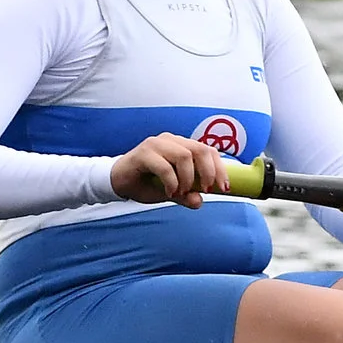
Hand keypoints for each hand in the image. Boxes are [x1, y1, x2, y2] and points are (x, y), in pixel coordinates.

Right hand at [109, 132, 230, 208]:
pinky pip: (164, 166)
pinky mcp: (143, 152)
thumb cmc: (146, 183)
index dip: (219, 168)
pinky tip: (169, 192)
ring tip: (181, 192)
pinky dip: (171, 182)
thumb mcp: (171, 192)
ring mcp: (157, 144)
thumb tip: (200, 202)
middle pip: (200, 150)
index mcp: (182, 145)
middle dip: (208, 172)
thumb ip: (186, 195)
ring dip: (187, 178)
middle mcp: (171, 140)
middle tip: (206, 190)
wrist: (118, 182)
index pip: (208, 151)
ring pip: (184, 156)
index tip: (224, 188)